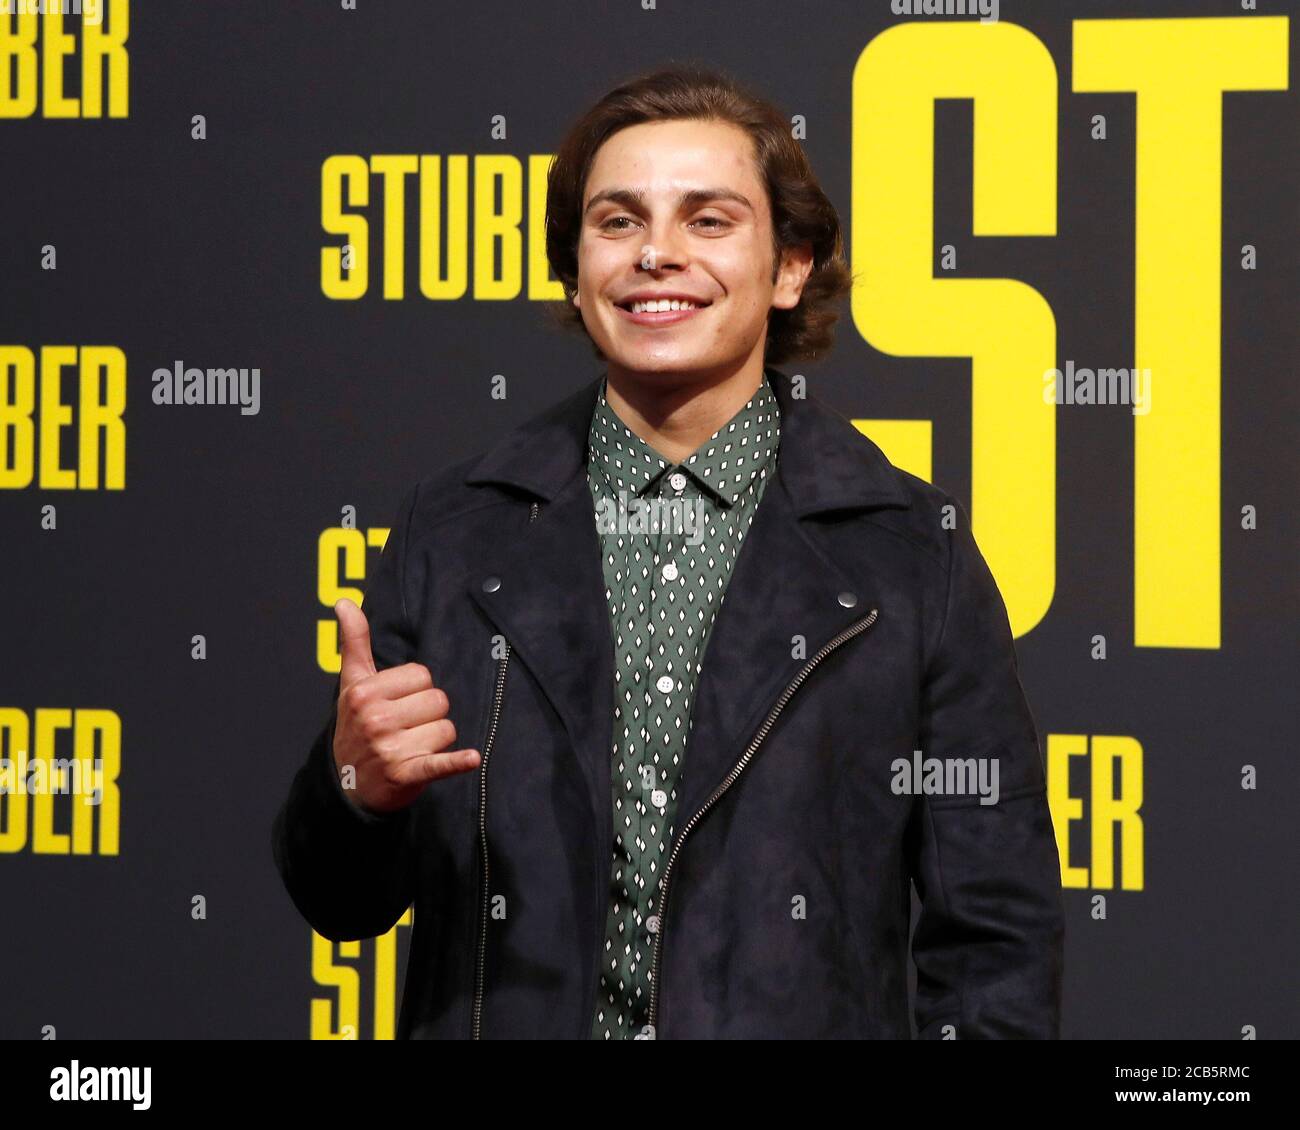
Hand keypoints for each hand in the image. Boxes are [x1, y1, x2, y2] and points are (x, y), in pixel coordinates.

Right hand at [330, 598, 480, 814]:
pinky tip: (471, 758)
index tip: (398, 704)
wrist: (346, 786)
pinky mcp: (406, 774)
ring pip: (446, 728)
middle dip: (429, 715)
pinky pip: (439, 763)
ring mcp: (389, 748)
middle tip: (406, 729)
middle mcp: (375, 718)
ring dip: (436, 740)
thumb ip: (354, 641)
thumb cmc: (355, 727)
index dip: (416, 689)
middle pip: (438, 700)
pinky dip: (456, 763)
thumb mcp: (351, 684)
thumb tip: (345, 600)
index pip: (422, 675)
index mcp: (365, 692)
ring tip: (411, 747)